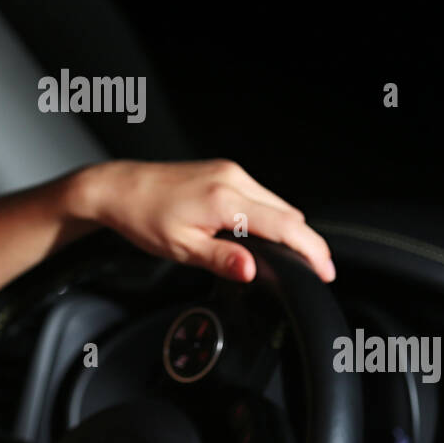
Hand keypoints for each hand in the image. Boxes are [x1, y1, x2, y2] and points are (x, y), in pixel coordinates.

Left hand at [69, 158, 334, 283]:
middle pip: (288, 212)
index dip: (311, 250)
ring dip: (289, 228)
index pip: (284, 225)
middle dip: (306, 241)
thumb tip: (253, 271)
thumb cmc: (142, 217)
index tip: (324, 270)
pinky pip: (260, 195)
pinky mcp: (224, 171)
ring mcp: (229, 172)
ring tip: (293, 257)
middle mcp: (232, 179)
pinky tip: (264, 234)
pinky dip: (270, 216)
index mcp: (224, 199)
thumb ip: (221, 260)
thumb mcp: (180, 248)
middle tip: (314, 270)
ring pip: (276, 202)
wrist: (119, 189)